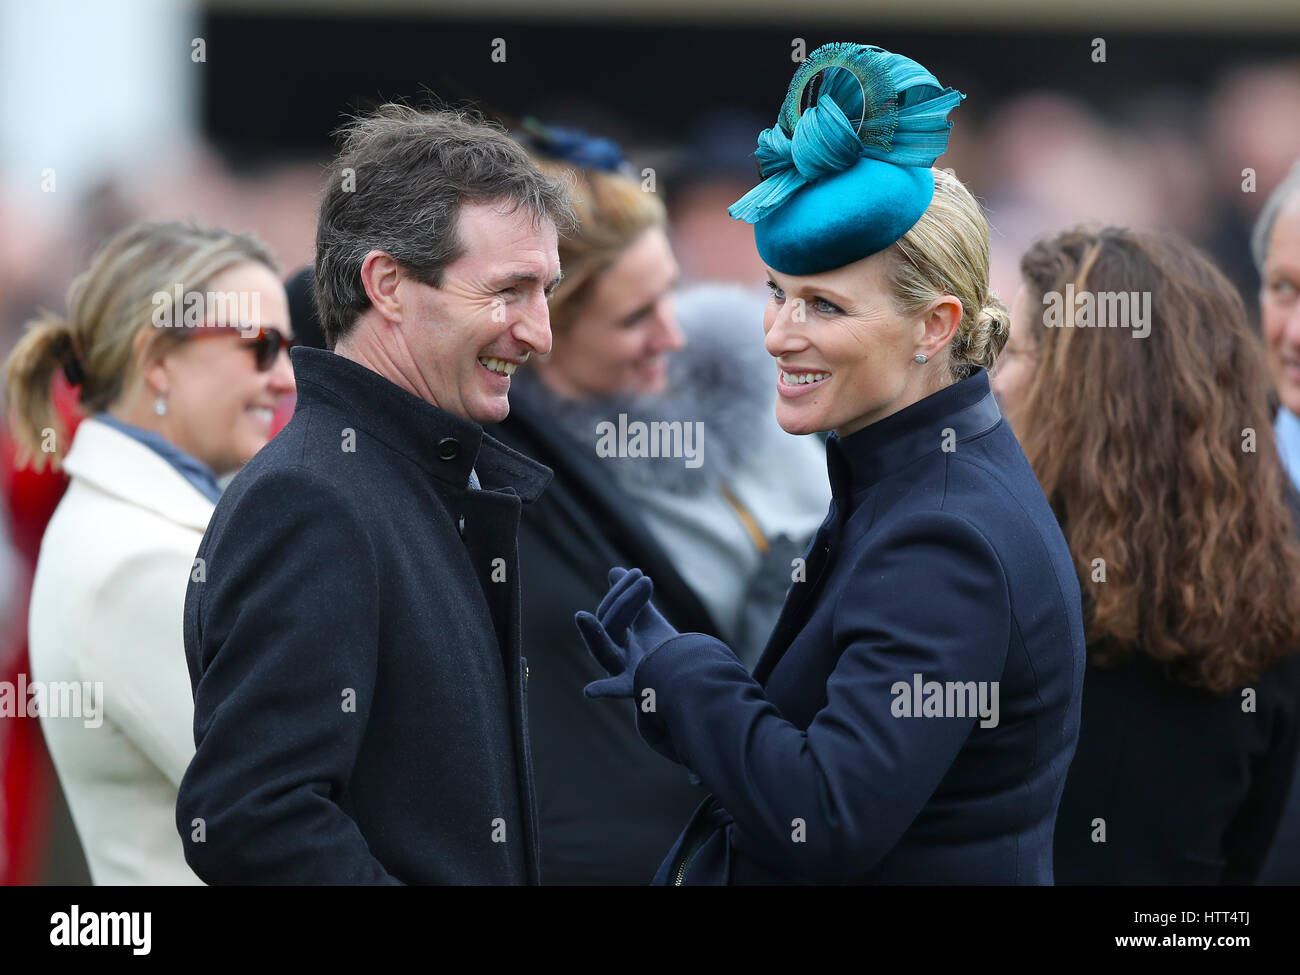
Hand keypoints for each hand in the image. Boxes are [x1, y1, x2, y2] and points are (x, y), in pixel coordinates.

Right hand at [577, 567, 680, 698]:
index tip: (639, 573)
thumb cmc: (667, 654)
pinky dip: (604, 690)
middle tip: (639, 576)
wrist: (688, 682)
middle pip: (610, 627)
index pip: (611, 612)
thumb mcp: (647, 622)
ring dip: (595, 634)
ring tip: (581, 617)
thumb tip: (613, 570)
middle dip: (620, 602)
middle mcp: (617, 656)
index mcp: (617, 640)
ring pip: (604, 652)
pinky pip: (618, 691)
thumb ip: (632, 599)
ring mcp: (624, 672)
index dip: (621, 591)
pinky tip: (590, 691)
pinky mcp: (637, 688)